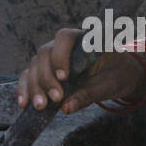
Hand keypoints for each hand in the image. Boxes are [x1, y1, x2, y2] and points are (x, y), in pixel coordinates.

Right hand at [15, 27, 145, 113]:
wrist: (120, 77)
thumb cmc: (119, 74)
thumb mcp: (110, 85)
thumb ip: (89, 94)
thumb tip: (66, 108)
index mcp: (84, 38)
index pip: (64, 37)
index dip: (60, 55)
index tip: (64, 77)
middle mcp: (64, 46)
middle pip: (44, 54)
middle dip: (46, 77)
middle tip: (55, 98)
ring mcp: (52, 58)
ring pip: (34, 66)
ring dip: (34, 86)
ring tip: (40, 106)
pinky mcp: (46, 72)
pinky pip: (30, 76)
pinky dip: (25, 89)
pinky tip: (24, 104)